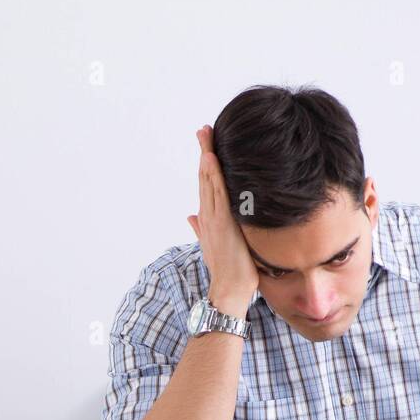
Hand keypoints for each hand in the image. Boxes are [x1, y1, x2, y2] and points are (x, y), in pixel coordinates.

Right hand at [187, 124, 258, 312]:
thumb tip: (190, 216)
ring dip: (207, 156)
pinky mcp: (221, 223)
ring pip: (208, 181)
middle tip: (203, 129)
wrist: (229, 289)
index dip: (205, 164)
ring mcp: (213, 218)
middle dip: (204, 152)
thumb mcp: (215, 245)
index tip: (206, 145)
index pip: (206, 186)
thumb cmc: (227, 271)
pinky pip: (216, 193)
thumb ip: (202, 229)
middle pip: (204, 177)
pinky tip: (211, 158)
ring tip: (206, 135)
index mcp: (207, 219)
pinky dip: (213, 174)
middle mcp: (207, 215)